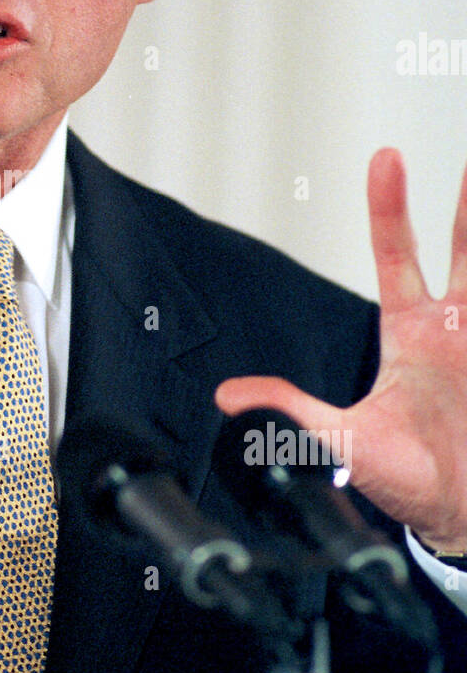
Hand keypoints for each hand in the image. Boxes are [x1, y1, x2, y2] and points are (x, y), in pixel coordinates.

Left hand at [216, 149, 466, 553]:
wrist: (454, 514)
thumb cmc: (403, 474)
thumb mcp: (337, 436)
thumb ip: (288, 409)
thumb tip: (229, 397)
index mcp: (411, 331)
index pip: (396, 253)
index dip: (389, 207)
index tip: (386, 159)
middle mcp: (453, 325)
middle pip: (464, 247)